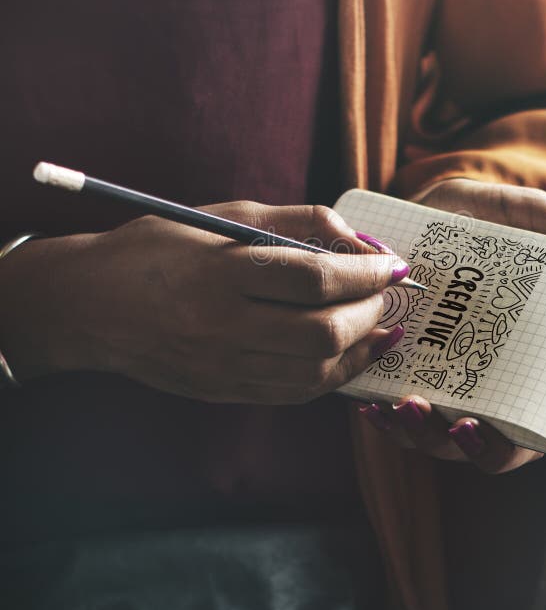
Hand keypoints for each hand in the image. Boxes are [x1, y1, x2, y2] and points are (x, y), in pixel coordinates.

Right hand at [0, 203, 407, 403]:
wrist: (89, 305)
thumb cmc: (161, 246)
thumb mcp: (226, 216)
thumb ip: (298, 222)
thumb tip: (362, 242)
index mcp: (220, 272)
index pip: (315, 278)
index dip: (367, 272)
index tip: (392, 264)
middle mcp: (221, 326)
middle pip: (323, 333)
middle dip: (371, 312)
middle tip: (386, 291)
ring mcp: (220, 367)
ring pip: (315, 374)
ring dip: (362, 349)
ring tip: (381, 324)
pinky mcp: (222, 391)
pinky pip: (293, 393)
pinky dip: (333, 374)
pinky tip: (350, 352)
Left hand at [358, 178, 545, 472]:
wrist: (427, 206)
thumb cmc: (489, 219)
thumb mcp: (534, 215)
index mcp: (526, 362)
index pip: (533, 427)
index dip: (517, 442)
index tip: (502, 429)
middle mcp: (484, 382)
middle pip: (483, 444)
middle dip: (466, 445)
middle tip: (453, 422)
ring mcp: (439, 381)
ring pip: (432, 436)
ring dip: (417, 433)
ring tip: (403, 406)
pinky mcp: (398, 371)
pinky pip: (389, 410)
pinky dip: (381, 415)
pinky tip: (369, 401)